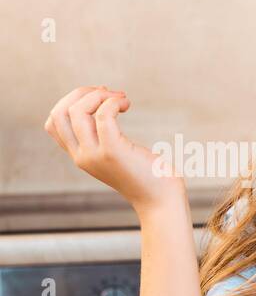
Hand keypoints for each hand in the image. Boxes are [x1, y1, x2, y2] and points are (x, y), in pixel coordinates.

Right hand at [44, 85, 182, 211]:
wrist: (162, 202)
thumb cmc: (149, 176)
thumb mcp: (118, 153)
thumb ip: (104, 136)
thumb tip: (104, 102)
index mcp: (80, 156)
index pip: (54, 123)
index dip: (71, 102)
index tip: (99, 98)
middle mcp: (82, 156)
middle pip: (59, 113)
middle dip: (82, 94)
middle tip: (109, 93)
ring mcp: (95, 155)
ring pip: (76, 111)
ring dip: (98, 95)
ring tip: (121, 98)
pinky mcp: (113, 151)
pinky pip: (103, 115)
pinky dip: (112, 102)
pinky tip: (126, 104)